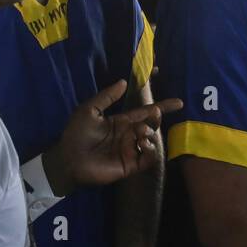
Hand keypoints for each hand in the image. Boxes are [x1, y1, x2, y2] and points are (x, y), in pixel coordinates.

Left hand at [46, 81, 180, 192]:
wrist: (68, 159)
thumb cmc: (76, 134)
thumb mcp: (89, 110)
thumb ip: (107, 96)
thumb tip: (124, 81)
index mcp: (121, 122)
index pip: (144, 112)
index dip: (162, 107)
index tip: (178, 102)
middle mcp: (128, 135)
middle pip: (151, 125)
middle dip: (155, 118)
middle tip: (154, 114)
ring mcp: (131, 150)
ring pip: (151, 140)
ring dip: (150, 133)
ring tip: (140, 132)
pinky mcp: (130, 165)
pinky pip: (148, 158)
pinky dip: (150, 150)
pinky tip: (142, 143)